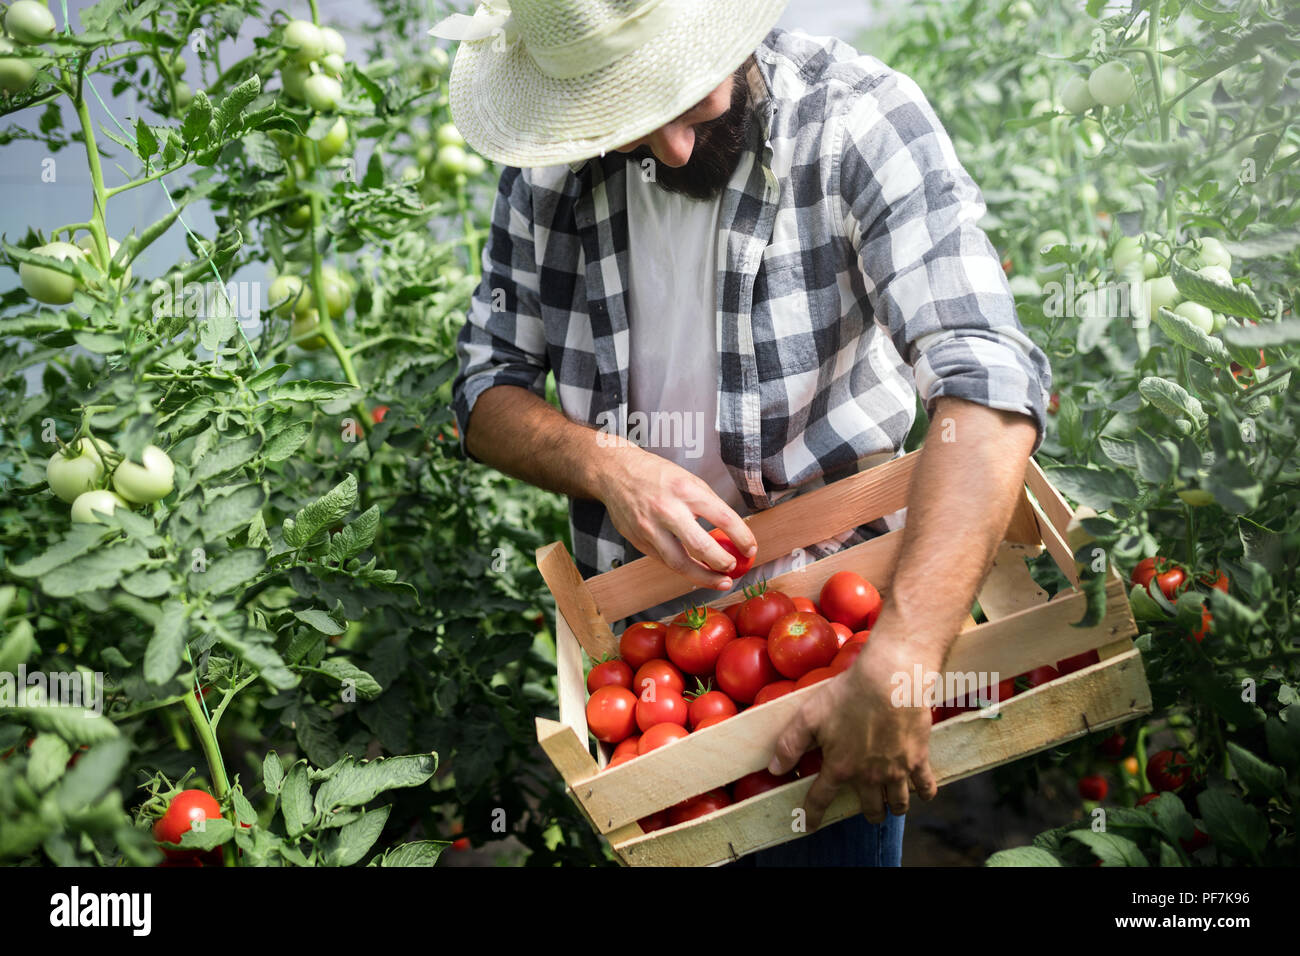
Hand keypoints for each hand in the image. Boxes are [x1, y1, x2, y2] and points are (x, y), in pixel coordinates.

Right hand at [596, 442, 756, 589]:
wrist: (615, 473)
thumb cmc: (656, 474)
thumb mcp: (688, 479)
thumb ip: (708, 505)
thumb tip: (732, 531)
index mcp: (686, 490)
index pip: (724, 519)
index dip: (742, 538)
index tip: (751, 548)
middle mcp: (668, 510)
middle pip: (702, 547)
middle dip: (723, 563)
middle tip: (735, 568)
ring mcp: (650, 528)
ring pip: (680, 563)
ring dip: (704, 577)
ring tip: (721, 582)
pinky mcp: (639, 541)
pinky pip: (665, 561)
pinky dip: (683, 569)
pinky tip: (696, 572)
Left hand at [768, 634, 938, 829]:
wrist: (890, 680)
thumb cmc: (848, 695)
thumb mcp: (809, 716)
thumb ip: (790, 745)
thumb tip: (774, 768)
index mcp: (840, 767)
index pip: (822, 799)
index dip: (814, 814)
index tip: (812, 826)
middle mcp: (869, 776)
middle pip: (870, 807)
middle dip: (869, 813)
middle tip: (870, 813)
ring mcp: (896, 770)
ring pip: (898, 802)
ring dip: (894, 807)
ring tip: (892, 805)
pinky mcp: (919, 758)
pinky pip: (925, 785)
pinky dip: (925, 792)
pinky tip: (922, 792)